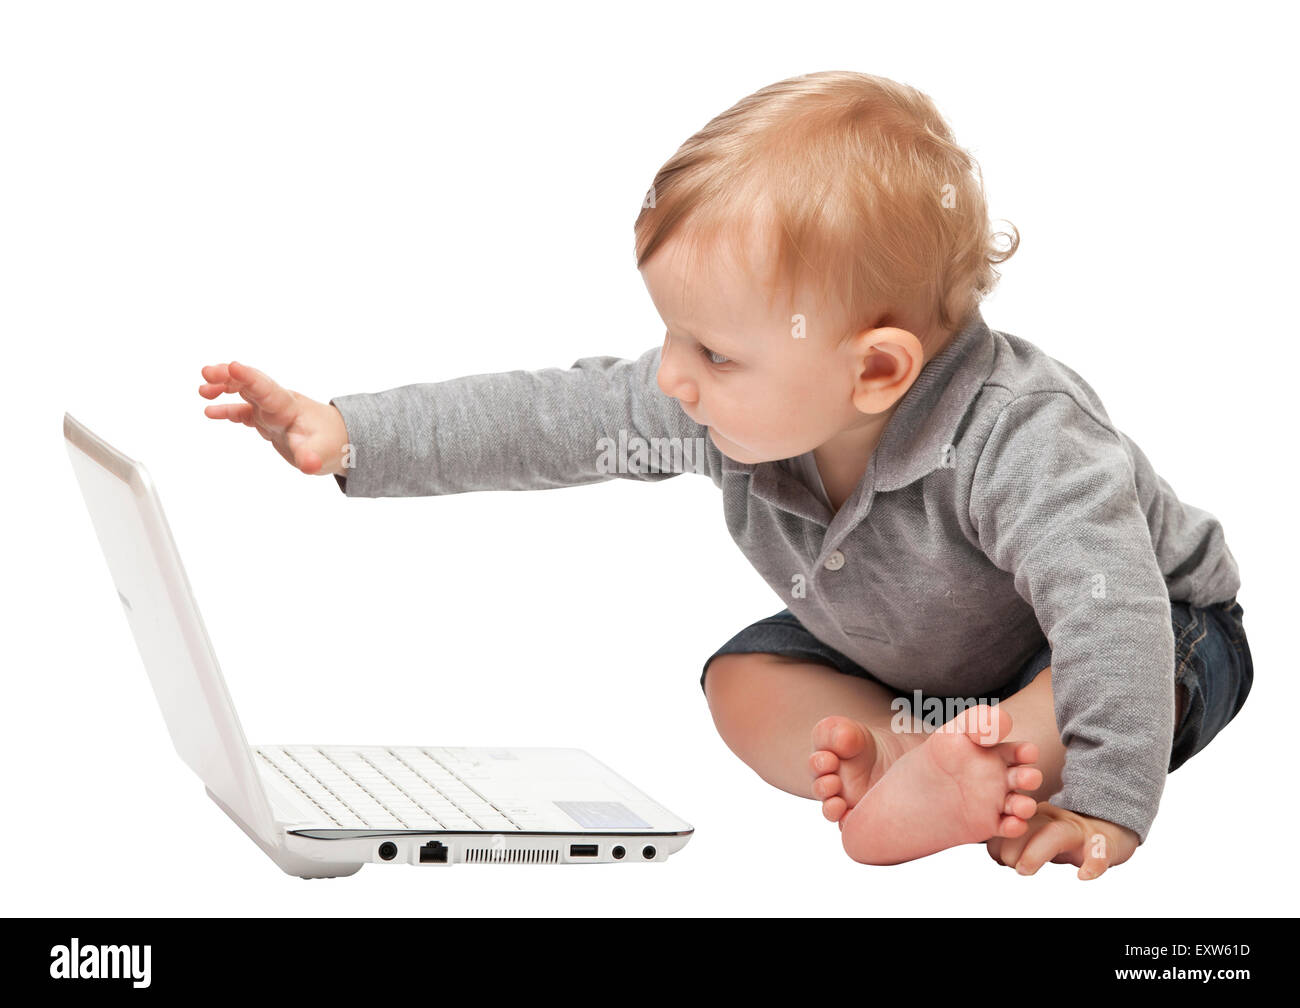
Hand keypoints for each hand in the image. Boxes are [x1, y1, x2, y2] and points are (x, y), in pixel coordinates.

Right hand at [199, 361, 350, 475]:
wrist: (339, 440)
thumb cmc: (331, 443)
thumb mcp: (322, 452)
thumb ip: (311, 457)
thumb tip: (309, 465)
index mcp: (288, 407)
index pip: (266, 389)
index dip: (249, 377)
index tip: (232, 366)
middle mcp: (276, 404)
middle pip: (250, 384)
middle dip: (228, 376)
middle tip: (206, 373)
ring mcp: (270, 410)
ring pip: (244, 393)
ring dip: (224, 388)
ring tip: (203, 390)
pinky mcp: (267, 420)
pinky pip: (243, 411)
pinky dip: (227, 409)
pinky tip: (209, 411)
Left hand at [985, 801, 1138, 879]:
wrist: (1113, 824)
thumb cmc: (1068, 835)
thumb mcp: (1042, 834)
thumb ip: (1019, 842)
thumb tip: (997, 856)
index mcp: (1038, 816)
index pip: (1013, 824)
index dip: (1000, 841)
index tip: (997, 858)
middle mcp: (1057, 819)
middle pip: (1030, 825)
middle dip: (1013, 845)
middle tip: (1008, 865)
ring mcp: (1081, 830)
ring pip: (1058, 834)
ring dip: (1037, 852)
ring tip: (1024, 870)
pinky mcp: (1105, 842)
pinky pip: (1100, 850)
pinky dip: (1093, 863)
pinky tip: (1084, 876)